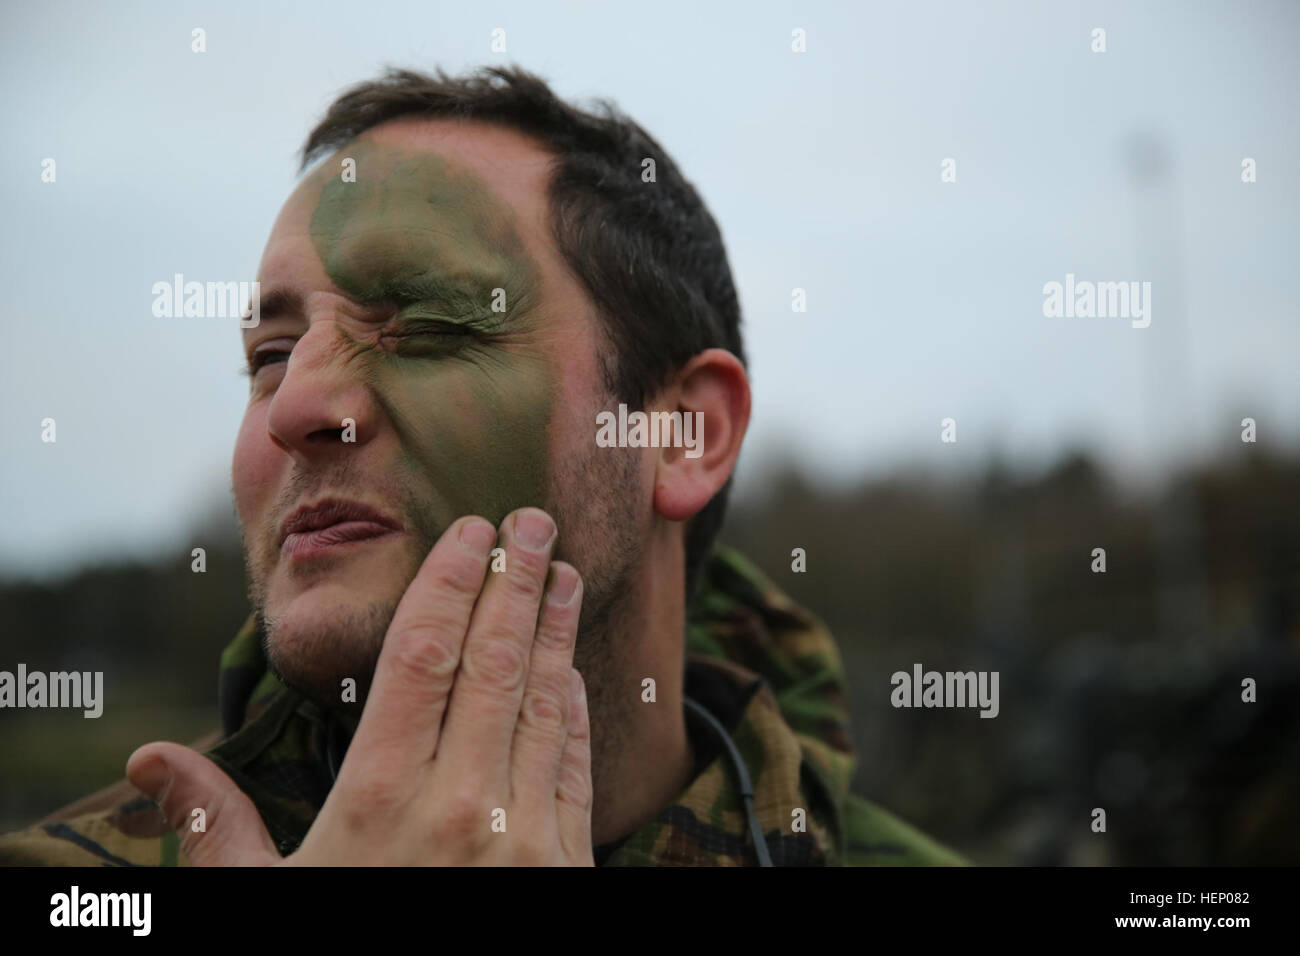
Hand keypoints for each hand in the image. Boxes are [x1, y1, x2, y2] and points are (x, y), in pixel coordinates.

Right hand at [127, 507, 592, 865]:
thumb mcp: (257, 905)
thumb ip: (211, 830)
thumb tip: (147, 763)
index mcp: (380, 803)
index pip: (421, 658)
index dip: (447, 583)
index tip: (470, 531)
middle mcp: (462, 810)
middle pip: (492, 665)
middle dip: (515, 583)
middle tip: (535, 520)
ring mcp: (525, 843)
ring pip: (542, 707)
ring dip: (554, 633)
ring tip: (563, 573)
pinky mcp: (567, 875)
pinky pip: (573, 773)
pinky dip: (574, 716)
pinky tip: (572, 676)